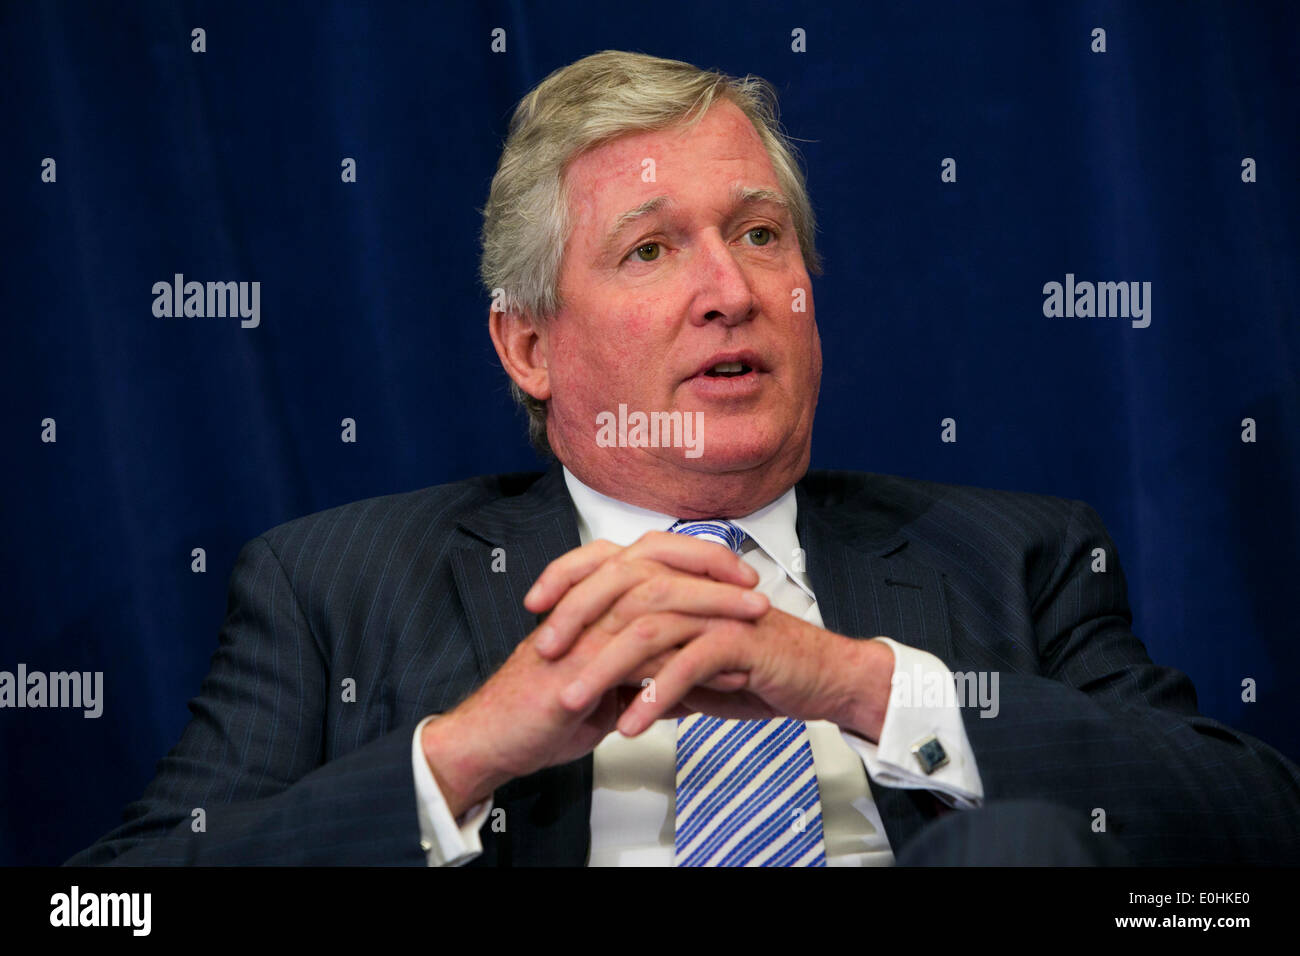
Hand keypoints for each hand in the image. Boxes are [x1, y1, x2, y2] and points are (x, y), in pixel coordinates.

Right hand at [422, 532, 771, 816]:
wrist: (492, 740)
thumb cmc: (537, 711)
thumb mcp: (598, 684)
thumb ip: (638, 672)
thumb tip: (684, 679)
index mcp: (588, 597)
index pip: (648, 554)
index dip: (695, 556)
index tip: (737, 573)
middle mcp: (585, 604)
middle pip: (656, 563)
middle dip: (712, 570)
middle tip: (754, 586)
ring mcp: (582, 632)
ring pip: (656, 601)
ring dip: (712, 608)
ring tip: (754, 620)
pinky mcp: (581, 667)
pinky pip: (644, 654)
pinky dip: (690, 660)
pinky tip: (723, 671)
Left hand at [560, 605, 895, 740]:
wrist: (820, 677)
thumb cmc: (757, 665)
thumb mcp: (688, 658)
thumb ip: (650, 655)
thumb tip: (605, 668)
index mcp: (679, 581)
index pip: (614, 562)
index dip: (570, 575)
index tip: (534, 604)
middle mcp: (695, 587)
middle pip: (624, 586)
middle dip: (577, 618)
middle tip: (545, 652)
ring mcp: (718, 611)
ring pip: (649, 628)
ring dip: (605, 667)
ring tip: (574, 701)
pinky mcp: (741, 641)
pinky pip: (690, 665)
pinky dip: (656, 695)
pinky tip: (633, 724)